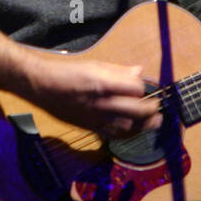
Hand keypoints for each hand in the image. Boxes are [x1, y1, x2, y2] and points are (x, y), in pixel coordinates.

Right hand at [21, 54, 161, 138]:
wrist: (42, 86)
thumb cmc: (68, 72)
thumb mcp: (95, 65)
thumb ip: (119, 71)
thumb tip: (139, 72)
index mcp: (103, 83)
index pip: (136, 88)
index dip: (143, 87)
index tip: (144, 87)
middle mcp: (101, 103)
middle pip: (137, 111)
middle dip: (152, 109)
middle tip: (157, 106)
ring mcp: (96, 118)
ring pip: (129, 127)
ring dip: (144, 125)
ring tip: (153, 121)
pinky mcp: (90, 127)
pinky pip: (114, 136)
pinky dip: (129, 133)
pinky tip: (135, 129)